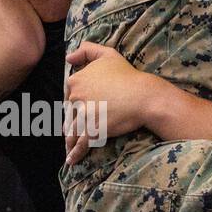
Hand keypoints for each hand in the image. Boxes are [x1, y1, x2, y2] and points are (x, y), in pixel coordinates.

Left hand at [63, 40, 156, 164]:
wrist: (143, 96)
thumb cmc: (128, 75)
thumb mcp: (107, 54)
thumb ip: (86, 50)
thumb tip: (68, 57)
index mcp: (76, 81)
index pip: (68, 96)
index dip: (72, 105)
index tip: (75, 112)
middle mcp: (75, 98)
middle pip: (68, 114)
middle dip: (70, 123)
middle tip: (70, 133)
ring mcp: (82, 115)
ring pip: (72, 130)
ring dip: (70, 141)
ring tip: (69, 148)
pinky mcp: (91, 131)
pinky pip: (80, 143)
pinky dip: (75, 153)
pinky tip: (71, 160)